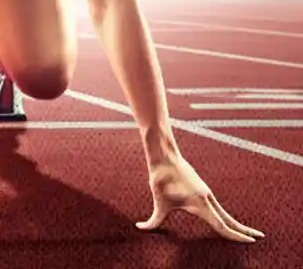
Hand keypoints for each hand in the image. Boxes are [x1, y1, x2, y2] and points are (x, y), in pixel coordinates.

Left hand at [136, 153, 262, 241]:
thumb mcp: (158, 202)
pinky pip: (217, 207)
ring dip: (236, 223)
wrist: (165, 157)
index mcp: (200, 204)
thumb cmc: (161, 179)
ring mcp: (206, 194)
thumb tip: (139, 228)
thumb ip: (153, 220)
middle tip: (259, 238)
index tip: (250, 241)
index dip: (235, 235)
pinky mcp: (203, 190)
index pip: (221, 225)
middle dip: (243, 230)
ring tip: (248, 232)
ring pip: (224, 213)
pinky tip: (227, 219)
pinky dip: (225, 215)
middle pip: (229, 219)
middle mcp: (207, 199)